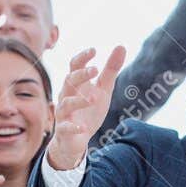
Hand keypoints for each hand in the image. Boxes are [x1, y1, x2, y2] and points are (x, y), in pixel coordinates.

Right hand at [48, 46, 126, 169]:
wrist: (76, 139)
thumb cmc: (88, 111)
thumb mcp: (103, 90)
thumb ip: (111, 70)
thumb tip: (121, 46)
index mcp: (76, 84)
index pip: (74, 66)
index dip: (82, 57)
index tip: (94, 50)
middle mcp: (67, 96)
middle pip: (69, 81)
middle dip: (81, 75)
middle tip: (95, 70)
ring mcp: (64, 113)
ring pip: (66, 103)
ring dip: (79, 101)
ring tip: (94, 99)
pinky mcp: (65, 130)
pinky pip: (66, 128)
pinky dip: (74, 127)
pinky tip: (84, 128)